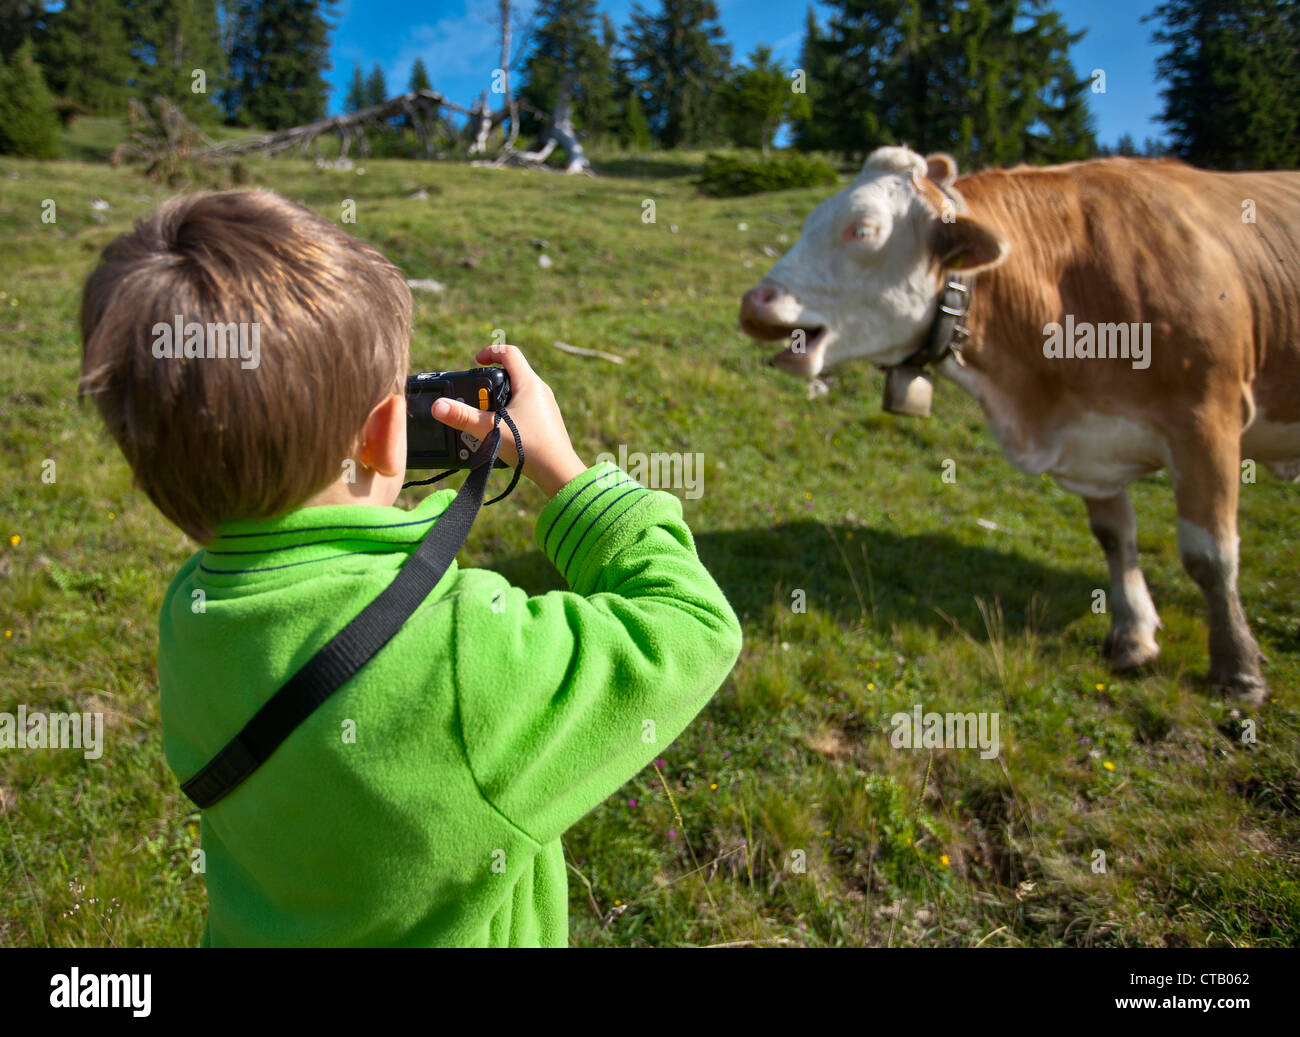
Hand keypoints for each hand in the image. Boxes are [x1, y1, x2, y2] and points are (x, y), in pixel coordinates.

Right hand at [431, 344, 586, 497]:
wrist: (559, 472)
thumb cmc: (530, 448)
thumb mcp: (491, 430)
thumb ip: (463, 417)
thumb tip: (439, 405)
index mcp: (529, 383)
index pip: (509, 353)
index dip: (490, 352)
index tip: (476, 361)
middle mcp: (540, 390)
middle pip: (512, 372)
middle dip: (490, 380)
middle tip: (476, 397)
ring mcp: (545, 405)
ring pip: (518, 390)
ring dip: (500, 397)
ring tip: (486, 415)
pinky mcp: (546, 419)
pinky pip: (525, 406)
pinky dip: (510, 410)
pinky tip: (501, 428)